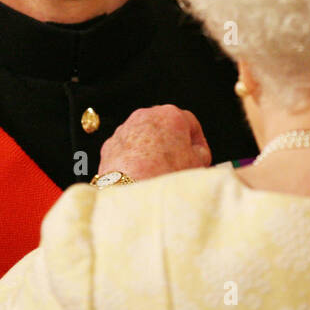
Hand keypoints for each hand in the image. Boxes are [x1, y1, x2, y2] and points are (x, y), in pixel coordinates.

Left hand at [95, 104, 212, 181]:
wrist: (132, 194)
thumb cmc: (166, 176)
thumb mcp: (198, 164)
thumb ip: (200, 152)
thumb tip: (196, 153)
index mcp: (171, 115)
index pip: (190, 124)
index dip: (197, 142)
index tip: (199, 156)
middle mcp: (145, 116)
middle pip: (165, 128)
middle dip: (172, 143)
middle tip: (179, 164)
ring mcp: (125, 129)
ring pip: (143, 137)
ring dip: (152, 150)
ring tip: (158, 172)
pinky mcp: (110, 145)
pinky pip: (127, 149)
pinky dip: (133, 158)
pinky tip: (140, 175)